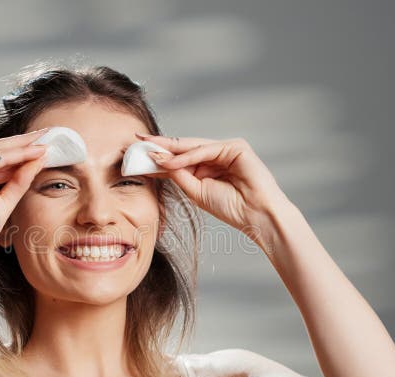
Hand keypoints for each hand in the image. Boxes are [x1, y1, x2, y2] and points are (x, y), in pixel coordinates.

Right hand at [0, 128, 49, 256]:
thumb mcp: (3, 202)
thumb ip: (18, 182)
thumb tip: (37, 163)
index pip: (0, 158)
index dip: (22, 153)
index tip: (44, 150)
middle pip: (0, 149)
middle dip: (25, 142)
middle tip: (48, 135)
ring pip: (1, 150)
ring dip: (26, 145)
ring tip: (47, 142)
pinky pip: (0, 157)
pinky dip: (20, 154)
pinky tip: (37, 152)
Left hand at [136, 133, 288, 233]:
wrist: (255, 216)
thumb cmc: (231, 207)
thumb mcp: (196, 191)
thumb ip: (179, 175)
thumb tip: (159, 160)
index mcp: (208, 167)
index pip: (180, 158)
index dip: (160, 156)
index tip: (138, 155)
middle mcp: (217, 155)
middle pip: (184, 148)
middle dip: (161, 146)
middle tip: (138, 142)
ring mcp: (227, 149)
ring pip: (193, 146)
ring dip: (171, 150)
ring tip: (149, 151)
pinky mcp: (237, 147)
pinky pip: (206, 150)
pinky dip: (187, 156)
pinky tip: (171, 161)